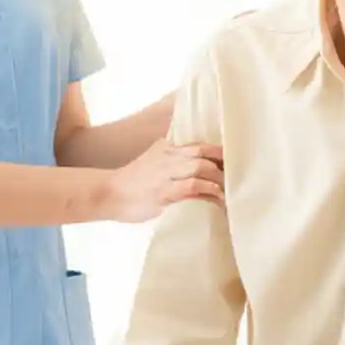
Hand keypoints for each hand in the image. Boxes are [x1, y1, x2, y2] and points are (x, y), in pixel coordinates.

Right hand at [103, 139, 223, 222]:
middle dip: (223, 165)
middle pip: (204, 154)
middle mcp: (168, 157)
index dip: (219, 154)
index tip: (233, 164)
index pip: (199, 145)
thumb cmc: (132, 183)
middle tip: (236, 178)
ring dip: (219, 179)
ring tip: (228, 190)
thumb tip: (196, 169)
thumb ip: (171, 161)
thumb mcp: (152, 162)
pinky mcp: (164, 192)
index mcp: (166, 148)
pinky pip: (193, 187)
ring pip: (201, 167)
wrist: (108, 193)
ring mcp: (166, 174)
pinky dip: (208, 191)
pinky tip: (217, 198)